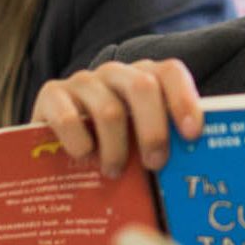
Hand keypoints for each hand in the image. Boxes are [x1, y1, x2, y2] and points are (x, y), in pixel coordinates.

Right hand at [30, 57, 202, 174]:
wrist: (52, 145)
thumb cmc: (108, 146)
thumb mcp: (137, 141)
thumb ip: (162, 145)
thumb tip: (193, 172)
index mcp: (144, 78)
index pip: (170, 73)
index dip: (184, 100)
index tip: (192, 134)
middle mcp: (115, 73)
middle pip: (142, 87)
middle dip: (153, 130)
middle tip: (155, 164)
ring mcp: (82, 81)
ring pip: (109, 109)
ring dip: (116, 148)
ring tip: (114, 172)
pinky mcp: (51, 95)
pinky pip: (69, 117)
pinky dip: (80, 143)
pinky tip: (83, 158)